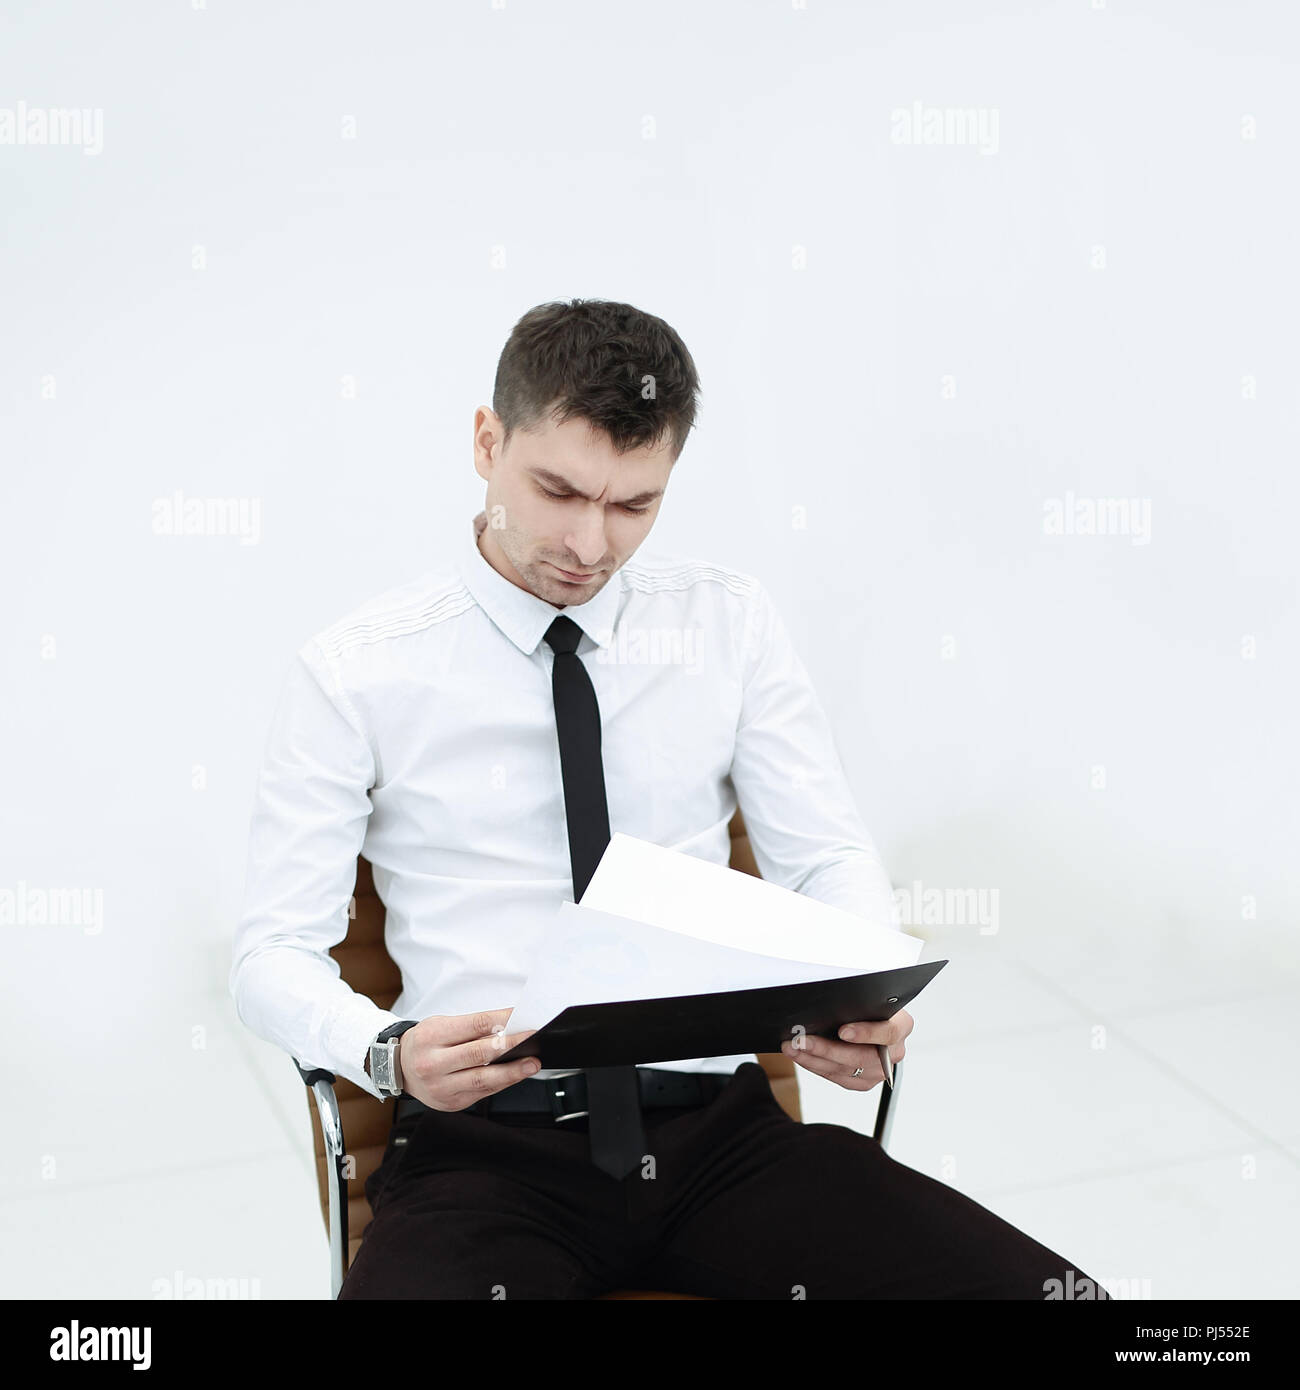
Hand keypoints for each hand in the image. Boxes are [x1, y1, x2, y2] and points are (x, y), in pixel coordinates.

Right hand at [395, 1008, 540, 1110]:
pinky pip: (481, 1092)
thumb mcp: (441, 1025)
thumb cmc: (425, 1043)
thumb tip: (508, 1026)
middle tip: (532, 1039)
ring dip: (511, 1071)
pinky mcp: (450, 1103)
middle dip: (511, 1046)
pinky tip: (515, 1075)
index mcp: (432, 1037)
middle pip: (479, 1053)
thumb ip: (472, 1027)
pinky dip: (501, 1083)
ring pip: (482, 1079)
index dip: (502, 1020)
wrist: (397, 1070)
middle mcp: (434, 1064)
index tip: (522, 1016)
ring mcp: (441, 1087)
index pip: (474, 1024)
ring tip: (531, 1063)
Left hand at [780, 1010, 912, 1090]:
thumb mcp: (867, 995)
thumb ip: (857, 1000)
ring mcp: (880, 1070)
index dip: (866, 1033)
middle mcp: (895, 1051)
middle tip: (801, 1040)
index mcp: (902, 1025)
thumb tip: (826, 1000)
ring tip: (792, 1047)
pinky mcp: (865, 1081)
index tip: (842, 1031)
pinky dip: (817, 1066)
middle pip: (862, 1057)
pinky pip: (838, 1078)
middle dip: (827, 1049)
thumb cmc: (867, 1004)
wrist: (870, 1018)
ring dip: (814, 1059)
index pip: (889, 1032)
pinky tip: (801, 1056)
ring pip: (846, 1071)